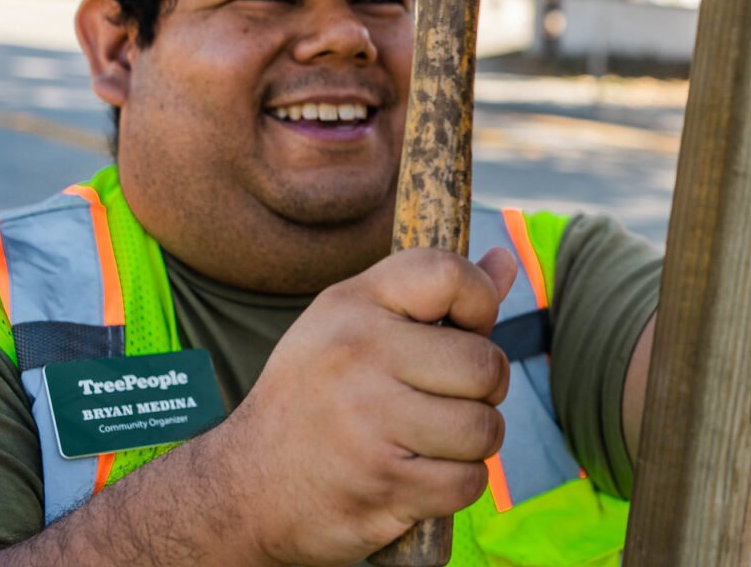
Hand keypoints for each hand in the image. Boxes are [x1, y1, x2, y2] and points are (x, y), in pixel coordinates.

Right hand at [210, 247, 516, 565]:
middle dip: (485, 390)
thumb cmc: (315, 397)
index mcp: (354, 304)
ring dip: (472, 443)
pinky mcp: (382, 484)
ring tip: (434, 439)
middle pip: (485, 365)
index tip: (466, 328)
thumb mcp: (355, 324)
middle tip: (451, 398)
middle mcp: (359, 354)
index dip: (481, 303)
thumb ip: (435, 294)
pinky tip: (421, 476)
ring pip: (484, 428)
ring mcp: (370, 422)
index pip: (450, 274)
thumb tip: (506, 261)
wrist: (243, 489)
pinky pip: (469, 482)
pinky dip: (457, 484)